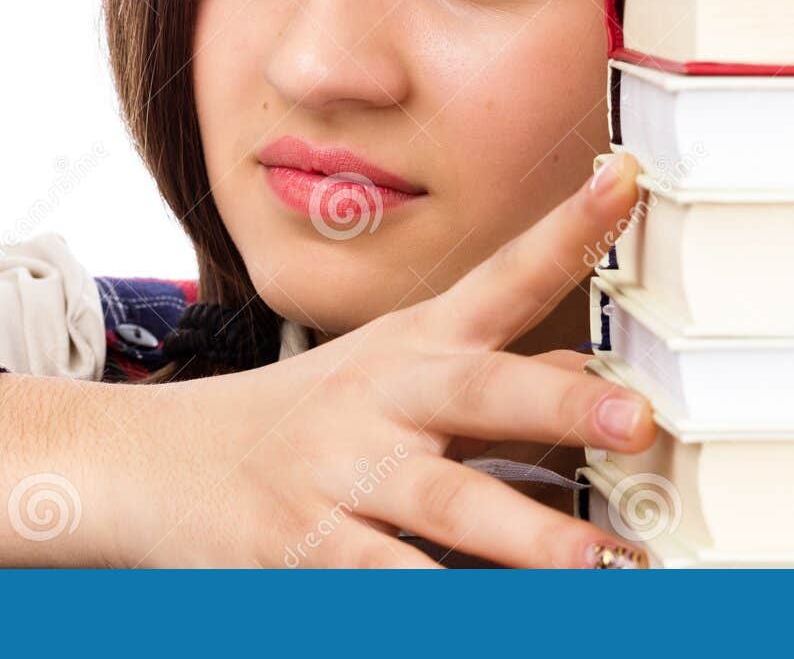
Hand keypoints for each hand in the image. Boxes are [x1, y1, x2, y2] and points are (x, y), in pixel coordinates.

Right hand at [100, 150, 653, 567]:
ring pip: (443, 503)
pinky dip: (425, 598)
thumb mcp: (396, 374)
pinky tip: (474, 618)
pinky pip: (375, 580)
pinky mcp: (302, 549)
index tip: (626, 178)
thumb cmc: (304, 415)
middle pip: (478, 390)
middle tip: (638, 419)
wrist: (155, 462)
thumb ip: (492, 377)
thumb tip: (591, 376)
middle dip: (559, 404)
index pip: (500, 276)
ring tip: (601, 564)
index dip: (564, 228)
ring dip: (526, 534)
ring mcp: (342, 474)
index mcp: (415, 347)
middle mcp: (384, 399)